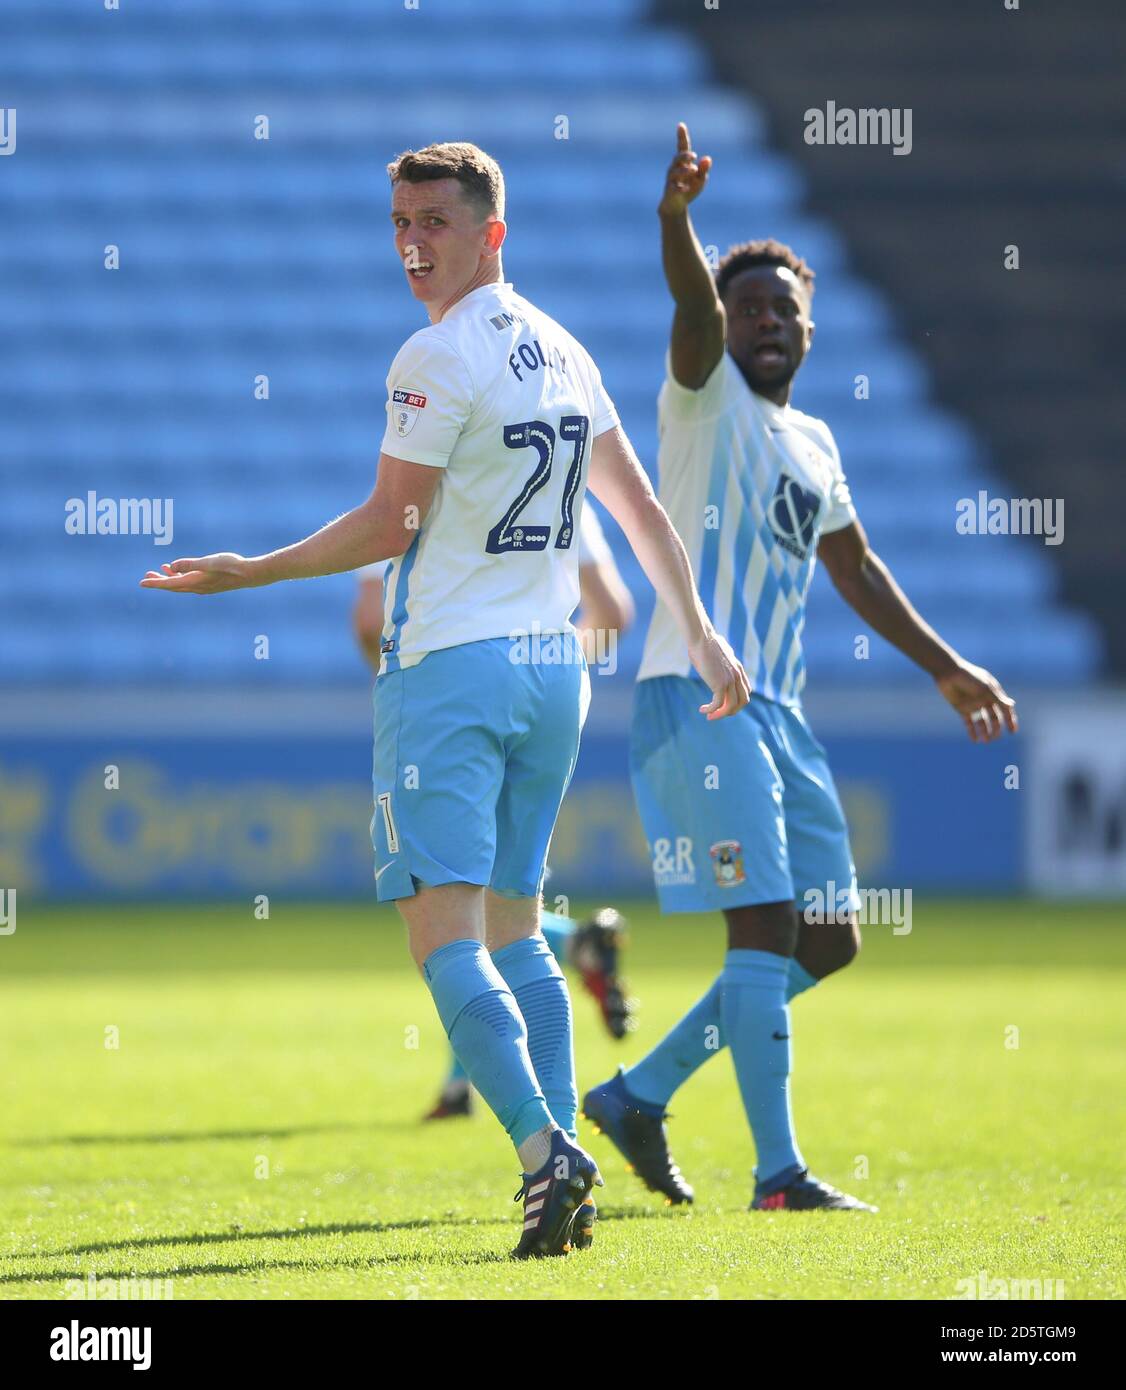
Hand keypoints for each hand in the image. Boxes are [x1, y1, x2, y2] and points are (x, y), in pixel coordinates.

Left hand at [139, 553, 253, 594]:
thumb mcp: (209, 562)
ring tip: (158, 571)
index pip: (169, 584)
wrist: (249, 575)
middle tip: (145, 576)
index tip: (141, 583)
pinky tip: (179, 570)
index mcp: (194, 582)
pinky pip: (189, 582)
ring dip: (169, 578)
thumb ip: (190, 563)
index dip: (155, 583)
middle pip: (172, 586)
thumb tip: (172, 565)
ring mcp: (203, 586)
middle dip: (158, 581)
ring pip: (180, 584)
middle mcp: (197, 587)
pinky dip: (180, 576)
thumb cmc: (231, 566)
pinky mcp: (209, 583)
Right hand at [658, 121, 711, 216]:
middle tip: (693, 156)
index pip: (682, 147)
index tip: (680, 125)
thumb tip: (708, 158)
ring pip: (674, 172)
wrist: (676, 206)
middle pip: (677, 158)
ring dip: (684, 171)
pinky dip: (680, 188)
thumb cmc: (689, 189)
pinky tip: (686, 188)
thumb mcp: (700, 180)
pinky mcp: (670, 191)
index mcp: (683, 163)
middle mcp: (675, 168)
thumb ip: (704, 170)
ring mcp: (671, 180)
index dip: (681, 137)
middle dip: (684, 155)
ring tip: (693, 170)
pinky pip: (673, 188)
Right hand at [689, 628, 750, 719]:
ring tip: (709, 716)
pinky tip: (702, 709)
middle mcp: (737, 676)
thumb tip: (717, 653)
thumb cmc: (705, 642)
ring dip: (720, 714)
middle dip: (731, 711)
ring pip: (731, 706)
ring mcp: (730, 680)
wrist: (701, 638)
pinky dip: (711, 710)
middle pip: (743, 701)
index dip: (737, 700)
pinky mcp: (720, 684)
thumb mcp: (719, 650)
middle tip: (718, 714)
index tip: (724, 704)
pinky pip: (718, 704)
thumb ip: (722, 656)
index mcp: (738, 669)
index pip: (745, 690)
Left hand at [935, 658, 1017, 741]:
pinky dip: (972, 731)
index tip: (1013, 731)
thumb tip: (1012, 705)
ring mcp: (973, 705)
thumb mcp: (985, 688)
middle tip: (995, 737)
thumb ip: (997, 698)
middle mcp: (985, 700)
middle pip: (994, 717)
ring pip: (982, 722)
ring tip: (986, 741)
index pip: (1005, 709)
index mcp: (993, 693)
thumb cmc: (969, 677)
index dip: (1010, 720)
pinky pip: (969, 722)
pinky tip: (975, 740)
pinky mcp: (962, 709)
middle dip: (996, 728)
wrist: (948, 673)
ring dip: (985, 731)